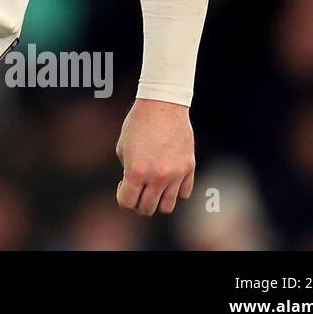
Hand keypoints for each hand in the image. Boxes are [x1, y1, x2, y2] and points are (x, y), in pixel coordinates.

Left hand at [114, 98, 195, 215]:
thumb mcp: (123, 148)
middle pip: (147, 208)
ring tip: (152, 188)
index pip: (127, 202)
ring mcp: (176, 174)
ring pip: (167, 207)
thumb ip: (128, 171)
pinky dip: (174, 192)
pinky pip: (183, 193)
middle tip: (137, 190)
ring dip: (157, 201)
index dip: (122, 197)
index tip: (123, 186)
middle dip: (138, 203)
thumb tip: (133, 188)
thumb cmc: (138, 123)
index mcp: (137, 172)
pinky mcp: (189, 168)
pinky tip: (167, 180)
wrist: (162, 104)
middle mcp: (158, 177)